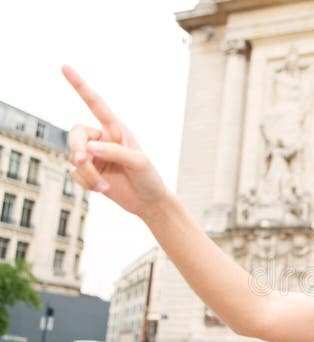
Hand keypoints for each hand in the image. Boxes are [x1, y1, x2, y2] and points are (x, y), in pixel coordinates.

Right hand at [61, 65, 169, 219]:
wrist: (148, 202)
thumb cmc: (148, 177)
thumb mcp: (138, 162)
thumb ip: (115, 152)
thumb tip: (88, 148)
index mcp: (116, 129)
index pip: (95, 103)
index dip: (80, 86)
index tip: (64, 67)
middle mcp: (102, 139)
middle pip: (76, 134)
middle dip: (77, 147)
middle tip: (83, 160)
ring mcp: (93, 156)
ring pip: (74, 158)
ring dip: (87, 173)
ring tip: (104, 186)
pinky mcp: (88, 172)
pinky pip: (75, 174)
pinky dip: (86, 183)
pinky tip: (103, 190)